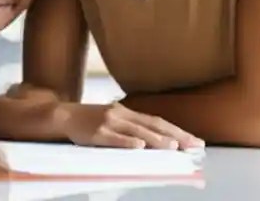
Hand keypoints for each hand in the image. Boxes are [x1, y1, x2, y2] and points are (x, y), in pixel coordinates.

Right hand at [62, 103, 202, 149]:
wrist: (63, 115)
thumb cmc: (90, 121)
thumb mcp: (113, 118)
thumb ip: (132, 126)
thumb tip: (158, 140)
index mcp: (128, 112)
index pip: (158, 122)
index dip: (178, 131)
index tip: (196, 142)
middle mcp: (122, 114)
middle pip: (153, 125)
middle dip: (175, 136)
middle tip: (193, 145)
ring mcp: (109, 122)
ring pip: (137, 131)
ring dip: (156, 139)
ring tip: (172, 147)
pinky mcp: (96, 132)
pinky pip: (114, 138)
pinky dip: (127, 142)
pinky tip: (138, 146)